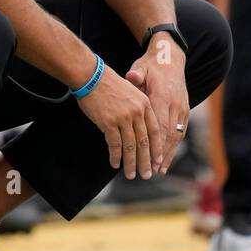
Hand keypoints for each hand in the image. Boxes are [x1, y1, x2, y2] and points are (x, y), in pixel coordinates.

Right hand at [75, 62, 162, 179]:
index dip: (157, 148)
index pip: (155, 130)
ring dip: (130, 163)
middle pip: (144, 142)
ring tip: (130, 175)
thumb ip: (137, 108)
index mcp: (144, 104)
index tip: (158, 161)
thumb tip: (139, 128)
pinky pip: (115, 144)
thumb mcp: (130, 91)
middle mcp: (136, 112)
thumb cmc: (108, 83)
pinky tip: (115, 163)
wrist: (91, 75)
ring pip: (130, 146)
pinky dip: (115, 156)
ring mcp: (123, 118)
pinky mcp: (109, 122)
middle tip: (147, 175)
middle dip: (146, 161)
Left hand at [125, 41, 189, 174]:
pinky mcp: (185, 110)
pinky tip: (167, 159)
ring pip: (176, 135)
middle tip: (151, 171)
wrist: (170, 58)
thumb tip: (130, 77)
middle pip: (168, 134)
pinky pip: (181, 132)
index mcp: (163, 96)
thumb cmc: (151, 66)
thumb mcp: (141, 67)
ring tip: (160, 170)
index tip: (148, 157)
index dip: (154, 142)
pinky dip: (174, 146)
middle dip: (160, 154)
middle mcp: (175, 104)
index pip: (159, 123)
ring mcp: (182, 108)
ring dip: (168, 154)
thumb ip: (136, 75)